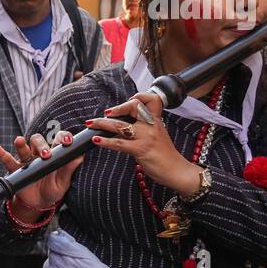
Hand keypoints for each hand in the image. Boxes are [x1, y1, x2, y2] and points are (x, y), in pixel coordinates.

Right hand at [0, 130, 82, 213]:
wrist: (38, 203)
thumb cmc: (53, 190)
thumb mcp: (64, 182)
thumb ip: (70, 169)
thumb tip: (79, 156)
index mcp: (54, 154)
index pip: (58, 139)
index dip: (62, 137)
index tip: (66, 141)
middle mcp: (39, 153)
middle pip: (38, 140)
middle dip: (41, 145)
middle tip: (45, 155)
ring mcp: (27, 160)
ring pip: (23, 147)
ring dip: (21, 144)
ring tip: (18, 141)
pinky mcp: (16, 169)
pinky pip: (7, 159)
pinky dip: (0, 152)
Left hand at [87, 91, 201, 196]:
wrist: (176, 171)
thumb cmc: (166, 155)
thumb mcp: (158, 135)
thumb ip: (145, 127)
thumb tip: (126, 125)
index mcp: (156, 120)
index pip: (151, 100)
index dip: (139, 96)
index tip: (128, 101)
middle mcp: (151, 125)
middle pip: (133, 107)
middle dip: (115, 109)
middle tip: (103, 114)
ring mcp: (146, 137)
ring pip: (120, 125)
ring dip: (102, 124)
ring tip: (90, 124)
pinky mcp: (140, 149)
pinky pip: (119, 143)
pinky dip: (105, 141)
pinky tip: (97, 140)